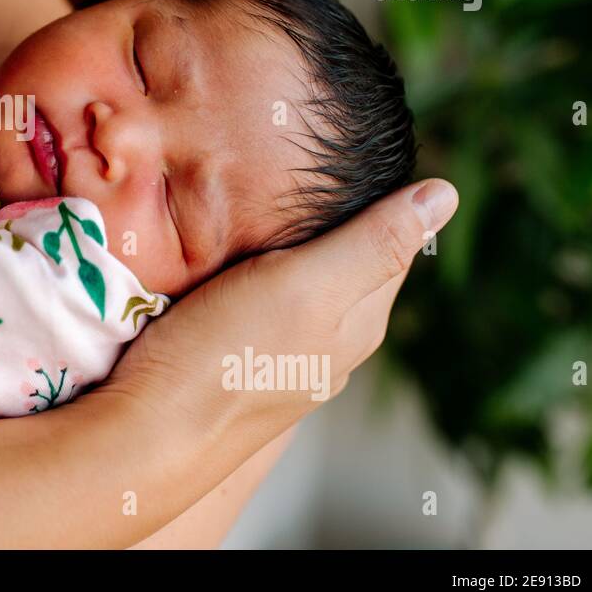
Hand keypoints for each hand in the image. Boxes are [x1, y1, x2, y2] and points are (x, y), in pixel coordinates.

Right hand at [100, 178, 458, 452]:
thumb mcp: (306, 286)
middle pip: (348, 265)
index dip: (376, 197)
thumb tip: (445, 194)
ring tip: (261, 205)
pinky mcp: (238, 367)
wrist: (146, 434)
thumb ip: (373, 243)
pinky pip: (262, 308)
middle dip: (333, 220)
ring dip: (291, 249)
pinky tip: (228, 264)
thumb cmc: (224, 356)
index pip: (393, 244)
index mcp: (361, 321)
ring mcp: (284, 362)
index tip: (343, 157)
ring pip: (303, 288)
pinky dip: (256, 275)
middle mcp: (332, 347)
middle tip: (299, 169)